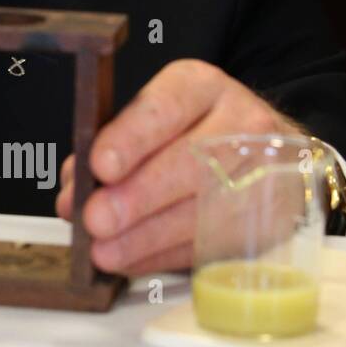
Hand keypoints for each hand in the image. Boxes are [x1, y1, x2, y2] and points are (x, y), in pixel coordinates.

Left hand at [55, 58, 295, 274]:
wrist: (261, 150)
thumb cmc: (186, 132)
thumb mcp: (146, 121)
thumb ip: (104, 149)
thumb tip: (74, 192)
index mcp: (200, 87)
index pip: (165, 108)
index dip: (130, 138)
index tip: (99, 166)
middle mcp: (241, 122)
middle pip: (190, 162)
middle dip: (137, 196)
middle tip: (96, 219)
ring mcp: (265, 171)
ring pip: (203, 210)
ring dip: (146, 236)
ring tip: (104, 251)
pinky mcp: (271, 217)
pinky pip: (214, 243)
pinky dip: (164, 255)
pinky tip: (131, 260)